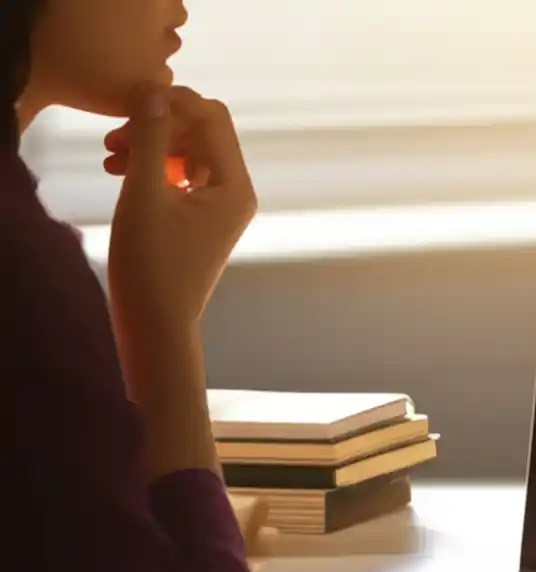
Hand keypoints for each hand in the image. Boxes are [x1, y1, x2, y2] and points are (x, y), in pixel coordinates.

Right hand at [107, 85, 256, 340]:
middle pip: (202, 132)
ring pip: (188, 151)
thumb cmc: (151, 265)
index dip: (173, 102)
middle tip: (111, 140)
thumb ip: (149, 140)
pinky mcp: (204, 216)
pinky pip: (182, 174)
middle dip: (157, 126)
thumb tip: (154, 93)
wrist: (156, 324)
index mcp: (235, 186)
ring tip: (109, 159)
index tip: (129, 106)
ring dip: (150, 145)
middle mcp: (237, 192)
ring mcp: (222, 205)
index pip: (213, 118)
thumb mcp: (144, 195)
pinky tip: (120, 173)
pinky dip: (153, 166)